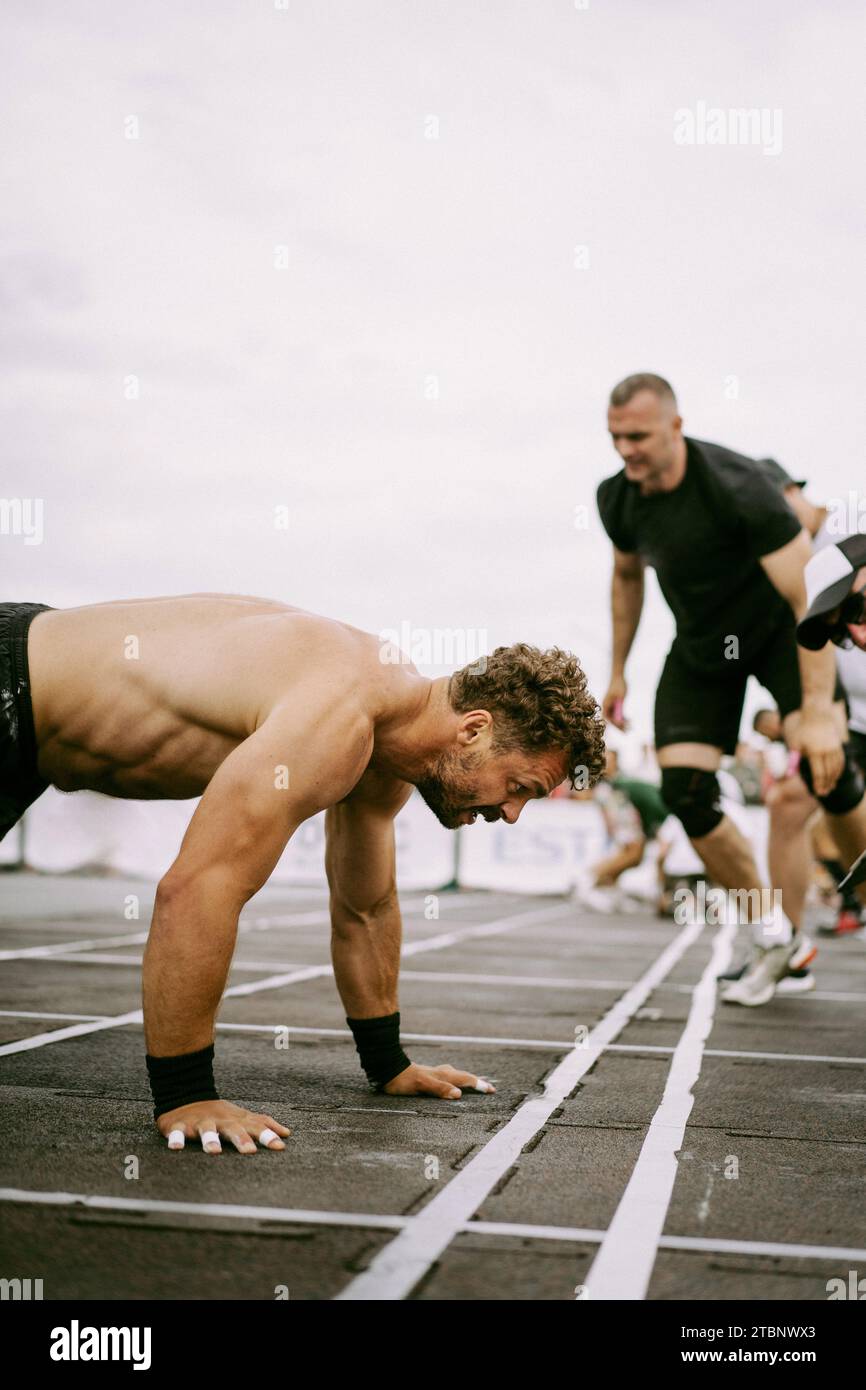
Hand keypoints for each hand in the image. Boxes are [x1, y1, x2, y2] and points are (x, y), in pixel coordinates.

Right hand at [156, 1099, 290, 1153]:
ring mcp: (200, 1122)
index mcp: (236, 1120)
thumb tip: (286, 1134)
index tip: (279, 1146)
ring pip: (206, 1129)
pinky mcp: (179, 1125)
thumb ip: (262, 1125)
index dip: (267, 1135)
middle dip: (242, 1139)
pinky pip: (177, 1132)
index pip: (255, 1127)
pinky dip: (176, 1138)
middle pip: (233, 1129)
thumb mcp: (242, 1117)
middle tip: (250, 1151)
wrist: (186, 1094)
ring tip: (214, 1151)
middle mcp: (220, 1121)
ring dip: (210, 1139)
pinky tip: (176, 1147)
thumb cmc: (219, 1114)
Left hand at [382, 1063, 495, 1099]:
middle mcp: (442, 1073)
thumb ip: (440, 1088)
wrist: (388, 1070)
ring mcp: (436, 1074)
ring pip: (456, 1077)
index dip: (479, 1085)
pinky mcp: (429, 1077)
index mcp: (444, 1075)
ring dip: (467, 1082)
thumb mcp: (421, 1085)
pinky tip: (452, 1086)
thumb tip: (459, 1094)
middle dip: (477, 1083)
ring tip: (475, 1086)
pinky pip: (448, 1080)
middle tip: (489, 1089)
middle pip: (464, 1077)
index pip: (467, 1080)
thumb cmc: (404, 1079)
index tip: (492, 1090)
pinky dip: (456, 1083)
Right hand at [602, 675, 626, 728]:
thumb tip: (619, 717)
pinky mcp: (616, 704)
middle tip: (627, 732)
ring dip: (622, 723)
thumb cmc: (619, 685)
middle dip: (619, 726)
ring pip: (615, 717)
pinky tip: (629, 720)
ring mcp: (611, 705)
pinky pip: (618, 713)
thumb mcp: (620, 696)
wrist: (619, 676)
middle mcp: (607, 706)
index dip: (615, 724)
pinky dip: (623, 717)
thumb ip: (619, 706)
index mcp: (606, 705)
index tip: (623, 726)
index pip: (608, 718)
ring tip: (629, 727)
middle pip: (612, 719)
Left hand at [790, 709, 843, 797]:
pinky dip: (839, 771)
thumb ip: (793, 759)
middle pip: (828, 773)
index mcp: (815, 752)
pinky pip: (841, 761)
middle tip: (824, 793)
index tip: (818, 793)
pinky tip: (835, 776)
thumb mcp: (795, 743)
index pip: (818, 773)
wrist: (817, 714)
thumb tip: (789, 774)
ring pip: (836, 768)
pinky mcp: (839, 745)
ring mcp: (834, 748)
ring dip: (833, 779)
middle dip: (826, 785)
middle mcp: (826, 751)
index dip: (818, 784)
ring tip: (830, 787)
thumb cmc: (803, 730)